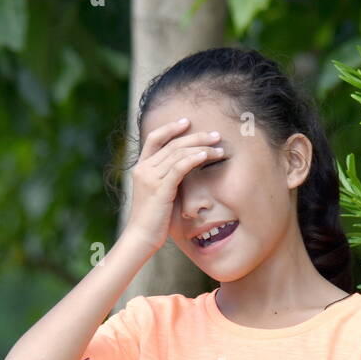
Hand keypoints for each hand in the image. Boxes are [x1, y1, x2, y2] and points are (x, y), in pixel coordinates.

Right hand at [123, 117, 226, 254]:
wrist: (141, 238)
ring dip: (201, 148)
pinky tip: (206, 156)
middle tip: (215, 135)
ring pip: (178, 153)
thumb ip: (169, 178)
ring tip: (219, 148)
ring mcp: (150, 178)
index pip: (154, 138)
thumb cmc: (154, 220)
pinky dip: (193, 159)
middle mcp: (143, 169)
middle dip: (196, 136)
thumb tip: (188, 168)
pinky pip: (179, 168)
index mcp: (141, 168)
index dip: (170, 127)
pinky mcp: (160, 189)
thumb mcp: (161, 193)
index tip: (187, 122)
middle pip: (171, 143)